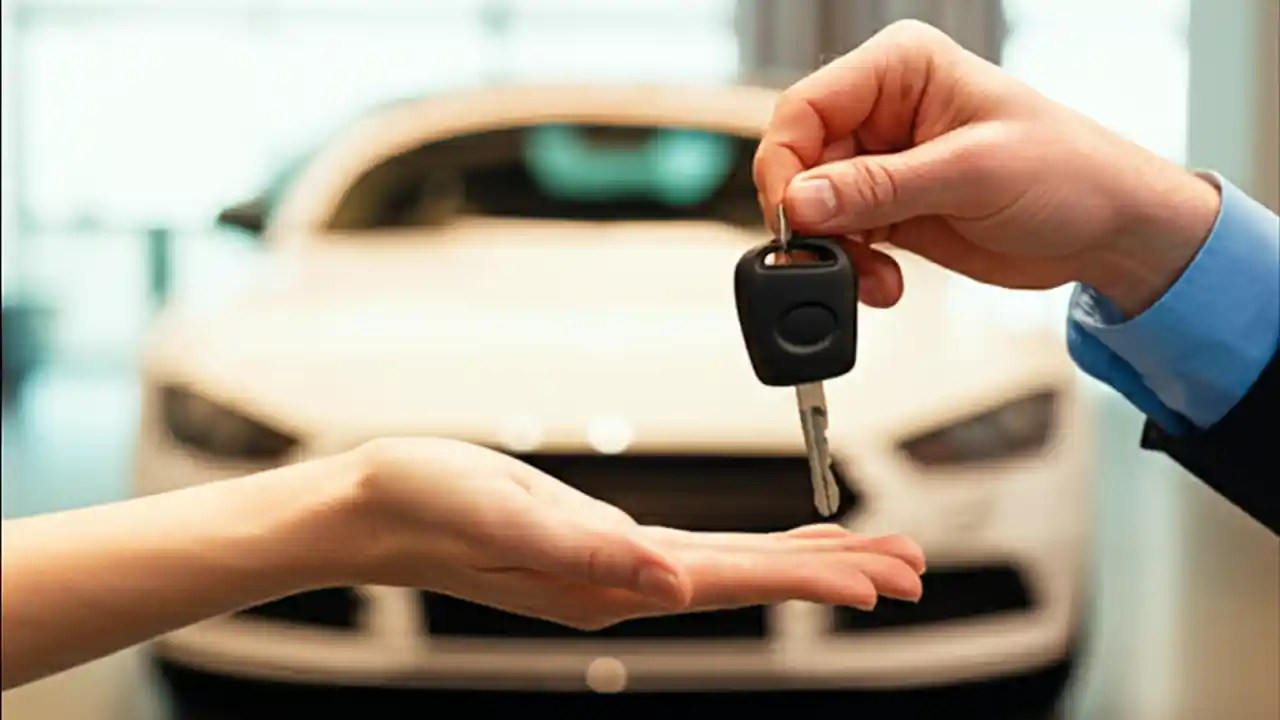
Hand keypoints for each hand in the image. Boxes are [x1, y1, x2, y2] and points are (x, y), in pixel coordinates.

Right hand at [335, 437, 924, 629]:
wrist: (370, 507)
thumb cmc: (425, 503)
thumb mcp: (504, 514)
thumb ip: (588, 549)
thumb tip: (670, 579)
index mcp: (609, 579)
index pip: (733, 579)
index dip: (812, 579)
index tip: (886, 581)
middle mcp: (621, 583)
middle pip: (749, 580)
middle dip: (833, 574)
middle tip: (912, 570)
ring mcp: (611, 568)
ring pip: (730, 567)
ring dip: (800, 562)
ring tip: (866, 559)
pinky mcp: (597, 544)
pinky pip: (695, 549)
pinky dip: (746, 547)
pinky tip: (764, 545)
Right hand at [753, 20, 1221, 317]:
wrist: (1112, 230)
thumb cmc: (1071, 172)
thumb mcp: (972, 174)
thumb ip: (879, 187)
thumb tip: (800, 200)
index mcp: (901, 68)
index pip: (805, 108)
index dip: (787, 165)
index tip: (796, 217)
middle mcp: (883, 110)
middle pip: (800, 162)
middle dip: (813, 220)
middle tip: (836, 257)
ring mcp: (884, 162)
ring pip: (814, 209)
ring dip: (834, 253)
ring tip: (875, 278)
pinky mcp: (890, 208)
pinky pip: (841, 240)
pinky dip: (853, 269)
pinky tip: (885, 283)